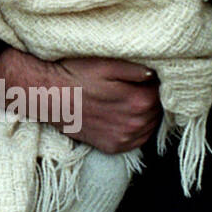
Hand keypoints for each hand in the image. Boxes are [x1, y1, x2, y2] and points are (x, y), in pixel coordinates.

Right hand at [0, 48, 159, 154]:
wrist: (48, 96)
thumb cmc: (75, 76)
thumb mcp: (106, 63)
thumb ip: (136, 69)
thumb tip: (156, 74)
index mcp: (139, 101)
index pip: (162, 92)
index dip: (154, 83)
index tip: (142, 78)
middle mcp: (136, 124)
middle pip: (158, 111)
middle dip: (150, 99)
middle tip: (132, 88)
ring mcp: (124, 139)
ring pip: (149, 126)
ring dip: (144, 115)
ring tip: (125, 102)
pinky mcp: (113, 147)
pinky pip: (136, 141)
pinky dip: (134, 130)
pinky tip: (120, 117)